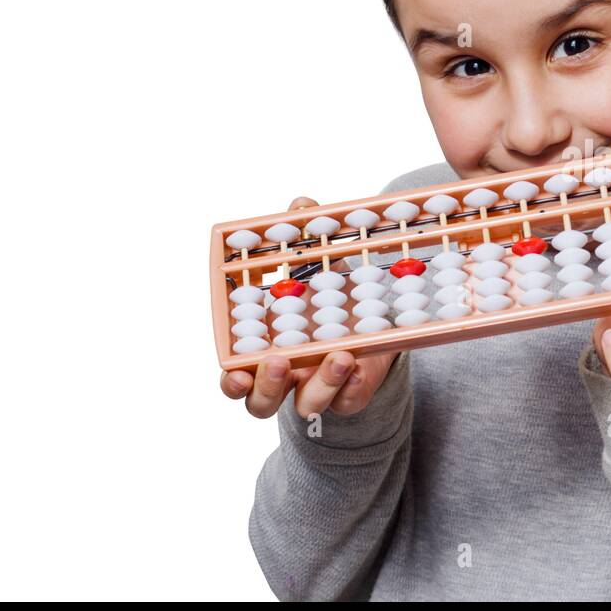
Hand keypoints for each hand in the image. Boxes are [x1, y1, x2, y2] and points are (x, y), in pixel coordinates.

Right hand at [218, 195, 401, 418]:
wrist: (379, 319)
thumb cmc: (330, 293)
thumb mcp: (319, 262)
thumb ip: (305, 235)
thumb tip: (302, 204)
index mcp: (264, 348)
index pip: (235, 376)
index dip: (232, 382)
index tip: (235, 373)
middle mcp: (287, 375)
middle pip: (260, 403)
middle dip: (266, 387)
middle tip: (280, 361)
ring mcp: (319, 384)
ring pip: (306, 406)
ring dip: (319, 385)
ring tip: (339, 355)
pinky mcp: (353, 389)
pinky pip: (348, 401)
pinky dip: (351, 387)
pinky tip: (359, 364)